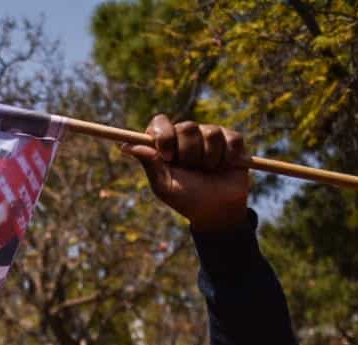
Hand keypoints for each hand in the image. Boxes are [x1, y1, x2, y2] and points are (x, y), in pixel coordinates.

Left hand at [124, 114, 249, 232]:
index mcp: (165, 144)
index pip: (160, 122)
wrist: (217, 209)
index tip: (167, 155)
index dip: (164, 135)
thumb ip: (149, 163)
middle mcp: (186, 136)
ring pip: (211, 132)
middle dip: (189, 152)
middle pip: (187, 126)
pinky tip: (225, 166)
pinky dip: (229, 156)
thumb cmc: (186, 198)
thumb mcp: (164, 185)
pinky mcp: (231, 140)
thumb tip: (126, 146)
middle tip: (192, 169)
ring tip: (209, 171)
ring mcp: (209, 136)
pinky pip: (231, 138)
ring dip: (210, 158)